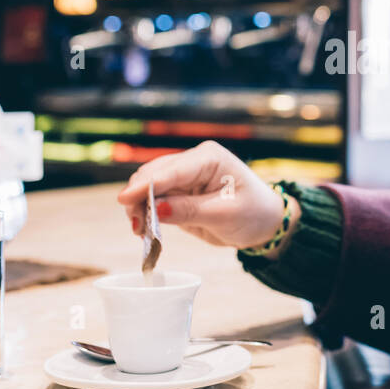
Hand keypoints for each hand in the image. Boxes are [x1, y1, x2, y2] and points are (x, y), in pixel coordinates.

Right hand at [116, 140, 294, 250]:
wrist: (264, 222)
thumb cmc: (252, 213)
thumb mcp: (223, 214)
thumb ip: (188, 211)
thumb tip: (156, 209)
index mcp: (209, 158)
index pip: (171, 170)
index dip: (145, 185)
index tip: (125, 200)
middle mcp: (194, 161)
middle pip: (154, 174)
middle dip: (139, 198)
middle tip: (136, 226)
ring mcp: (185, 175)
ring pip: (150, 186)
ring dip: (140, 206)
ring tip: (139, 230)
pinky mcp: (180, 191)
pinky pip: (155, 198)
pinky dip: (147, 212)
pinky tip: (144, 228)